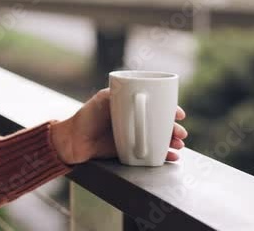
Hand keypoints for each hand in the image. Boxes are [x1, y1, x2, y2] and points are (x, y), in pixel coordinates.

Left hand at [49, 88, 187, 165]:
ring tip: (178, 145)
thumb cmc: (87, 117)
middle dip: (174, 128)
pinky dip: (163, 156)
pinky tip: (171, 158)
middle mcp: (135, 120)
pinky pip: (151, 154)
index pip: (155, 105)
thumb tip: (141, 95)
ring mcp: (134, 136)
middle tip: (180, 133)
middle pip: (161, 123)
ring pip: (160, 138)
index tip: (179, 114)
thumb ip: (120, 95)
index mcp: (130, 105)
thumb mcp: (103, 100)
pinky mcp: (131, 152)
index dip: (170, 109)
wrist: (73, 141)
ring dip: (172, 142)